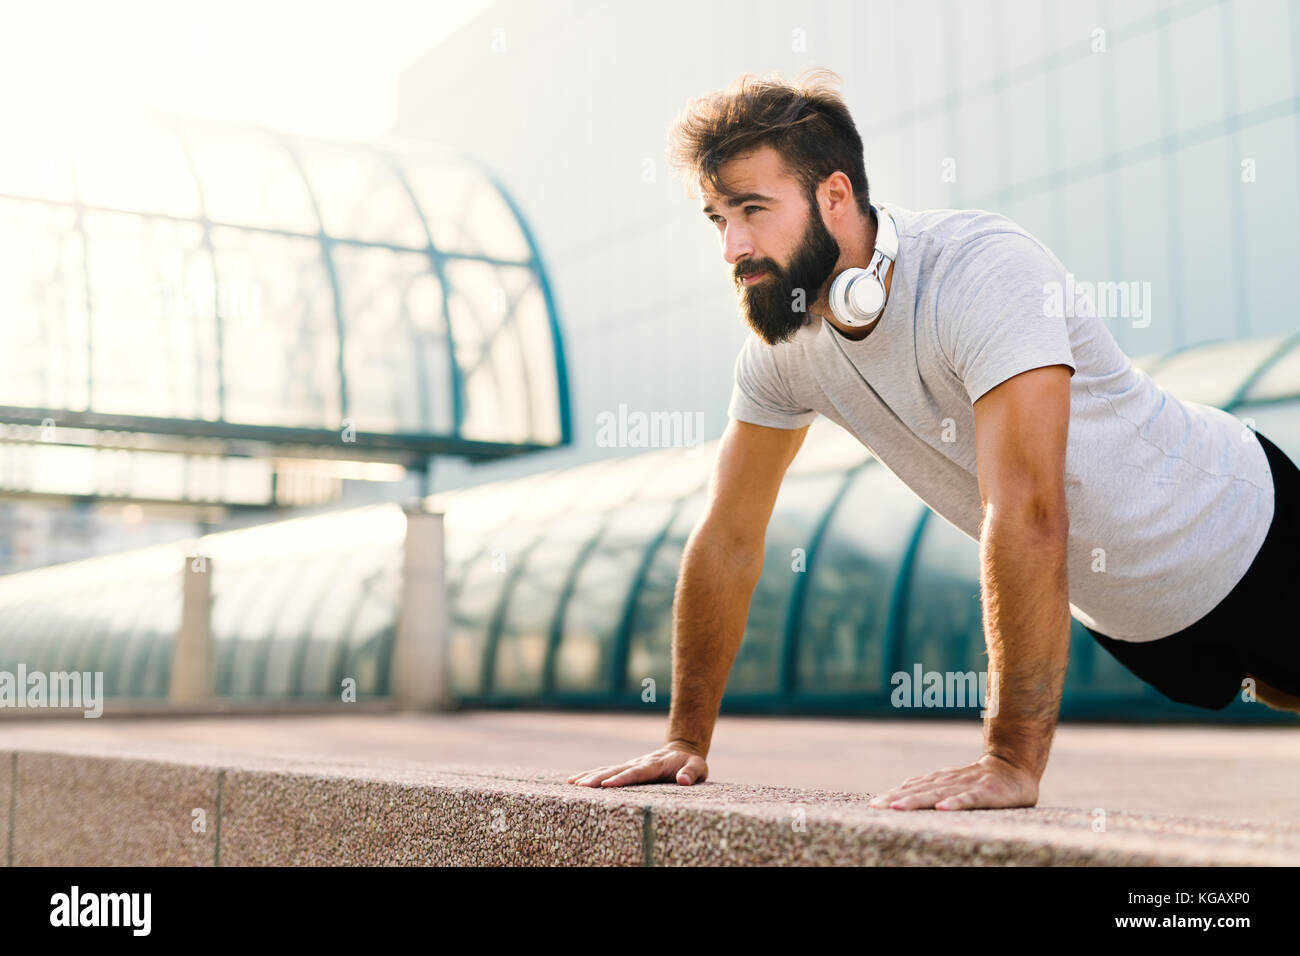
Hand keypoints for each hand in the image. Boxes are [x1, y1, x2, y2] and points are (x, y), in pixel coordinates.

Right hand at [566, 743, 707, 787]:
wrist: (682, 750)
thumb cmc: (690, 763)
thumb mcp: (698, 767)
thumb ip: (692, 773)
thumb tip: (683, 781)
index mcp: (655, 765)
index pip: (636, 773)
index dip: (622, 778)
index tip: (607, 785)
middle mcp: (639, 763)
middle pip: (616, 770)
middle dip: (598, 778)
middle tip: (581, 786)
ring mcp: (630, 765)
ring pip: (607, 769)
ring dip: (590, 776)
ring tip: (573, 784)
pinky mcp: (626, 769)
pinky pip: (606, 771)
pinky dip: (590, 775)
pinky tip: (575, 782)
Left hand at [867, 753, 1038, 810]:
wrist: (1013, 767)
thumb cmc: (980, 779)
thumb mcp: (952, 781)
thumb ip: (930, 785)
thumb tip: (903, 789)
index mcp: (940, 781)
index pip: (912, 788)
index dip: (893, 795)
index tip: (873, 804)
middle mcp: (949, 782)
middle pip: (919, 791)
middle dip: (897, 799)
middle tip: (876, 806)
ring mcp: (967, 786)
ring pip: (938, 794)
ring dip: (917, 801)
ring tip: (898, 807)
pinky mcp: (986, 792)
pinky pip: (969, 799)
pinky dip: (955, 803)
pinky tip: (942, 808)